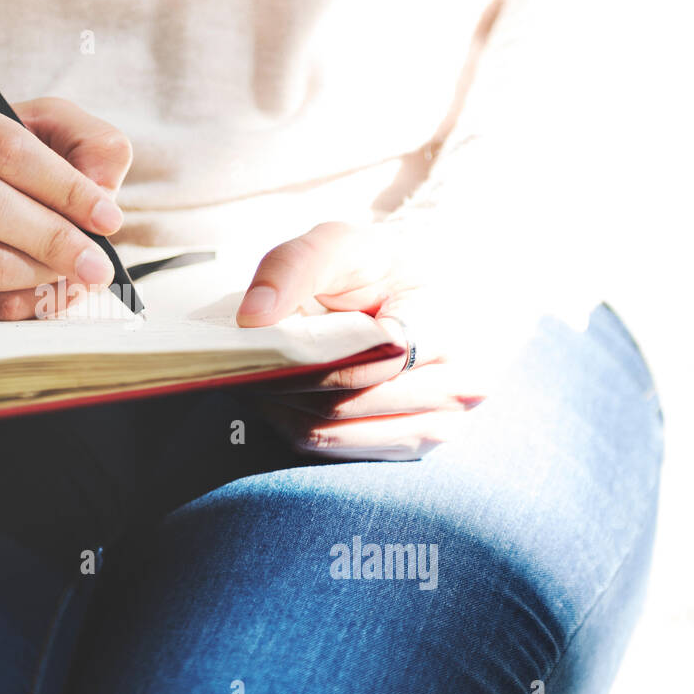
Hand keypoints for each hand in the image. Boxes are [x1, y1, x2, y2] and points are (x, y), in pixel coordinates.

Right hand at [0, 83, 131, 317]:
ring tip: (78, 275)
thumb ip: (84, 139)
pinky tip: (47, 291)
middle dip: (51, 237)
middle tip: (98, 263)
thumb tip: (103, 186)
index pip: (2, 146)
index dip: (62, 185)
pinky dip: (21, 301)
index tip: (107, 217)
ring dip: (40, 275)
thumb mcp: (38, 125)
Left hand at [236, 221, 492, 460]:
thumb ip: (292, 267)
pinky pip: (334, 449)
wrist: (418, 292)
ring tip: (251, 375)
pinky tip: (276, 395)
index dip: (302, 360)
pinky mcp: (408, 444)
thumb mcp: (339, 244)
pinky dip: (295, 423)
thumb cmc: (379, 268)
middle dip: (283, 384)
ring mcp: (436, 424)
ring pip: (333, 432)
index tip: (255, 346)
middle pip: (343, 403)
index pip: (364, 363)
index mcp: (448, 327)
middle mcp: (457, 386)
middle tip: (237, 362)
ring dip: (283, 407)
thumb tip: (253, 318)